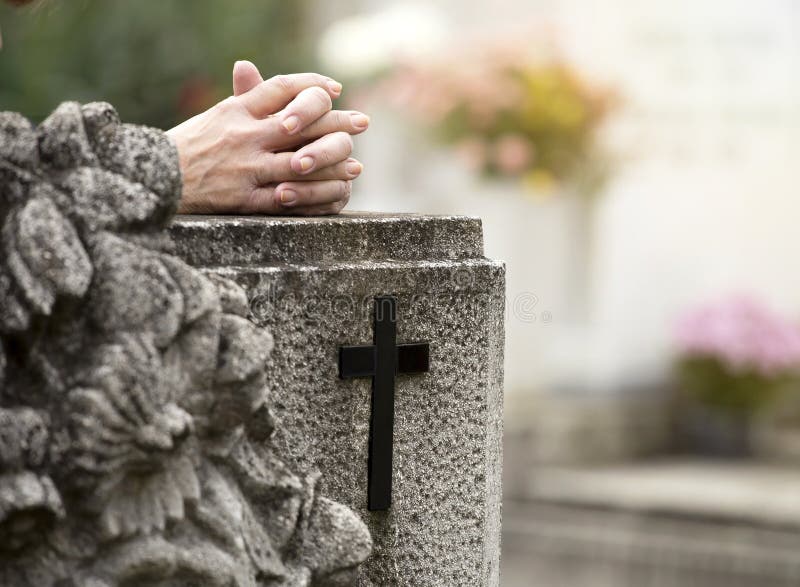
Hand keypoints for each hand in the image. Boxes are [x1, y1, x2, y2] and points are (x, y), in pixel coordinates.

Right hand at [167, 61, 368, 214]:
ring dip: (331, 163)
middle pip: (299, 123)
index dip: (312, 86)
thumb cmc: (189, 145)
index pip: (281, 88)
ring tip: (355, 165)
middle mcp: (244, 135)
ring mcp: (245, 167)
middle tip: (363, 122)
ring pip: (298, 163)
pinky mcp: (243, 198)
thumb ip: (242, 96)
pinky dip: (313, 197)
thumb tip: (251, 68)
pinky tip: (333, 195)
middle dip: (336, 122)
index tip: (335, 90)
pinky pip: (286, 198)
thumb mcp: (214, 114)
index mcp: (237, 110)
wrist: (155, 177)